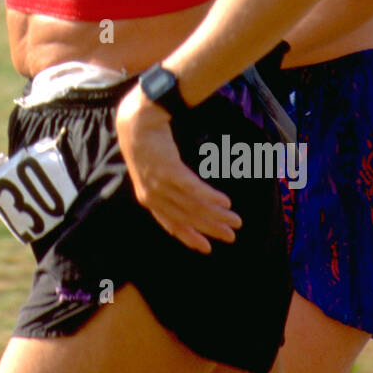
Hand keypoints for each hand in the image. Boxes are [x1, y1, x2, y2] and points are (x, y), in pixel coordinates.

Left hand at [115, 84, 241, 253]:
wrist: (137, 125)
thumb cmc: (147, 148)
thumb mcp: (152, 175)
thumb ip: (166, 191)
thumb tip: (188, 204)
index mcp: (148, 200)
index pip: (172, 224)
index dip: (190, 237)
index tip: (207, 248)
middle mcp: (153, 196)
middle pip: (187, 217)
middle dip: (211, 228)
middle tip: (231, 235)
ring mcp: (160, 183)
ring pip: (193, 205)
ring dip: (217, 215)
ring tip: (235, 220)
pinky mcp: (169, 169)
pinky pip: (193, 188)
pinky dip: (210, 197)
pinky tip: (225, 202)